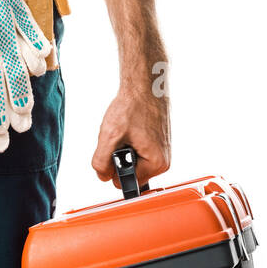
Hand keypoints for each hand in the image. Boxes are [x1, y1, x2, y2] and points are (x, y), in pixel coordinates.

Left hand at [92, 61, 170, 187]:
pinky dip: (131, 140)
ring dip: (125, 147)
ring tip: (128, 129)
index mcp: (157, 164)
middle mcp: (164, 161)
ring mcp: (164, 151)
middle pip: (131, 172)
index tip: (116, 147)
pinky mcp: (160, 142)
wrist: (145, 85)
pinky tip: (133, 127)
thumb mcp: (109, 136)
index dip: (114, 167)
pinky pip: (139, 150)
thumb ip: (101, 162)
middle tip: (122, 135)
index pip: (125, 182)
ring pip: (133, 160)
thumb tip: (103, 176)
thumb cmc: (132, 106)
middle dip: (120, 156)